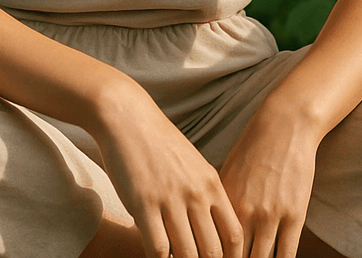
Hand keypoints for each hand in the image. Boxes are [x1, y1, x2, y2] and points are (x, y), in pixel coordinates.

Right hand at [89, 82, 244, 257]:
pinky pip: (158, 249)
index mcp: (211, 183)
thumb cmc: (159, 143)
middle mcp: (195, 193)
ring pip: (187, 255)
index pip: (233, 235)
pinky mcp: (144, 204)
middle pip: (213, 251)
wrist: (128, 118)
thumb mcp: (192, 164)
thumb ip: (204, 195)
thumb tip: (211, 228)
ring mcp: (170, 199)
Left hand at [218, 107, 320, 257]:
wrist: (285, 124)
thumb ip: (221, 202)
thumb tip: (209, 226)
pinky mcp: (294, 215)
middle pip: (236, 257)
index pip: (214, 244)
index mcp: (225, 199)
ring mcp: (271, 214)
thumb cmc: (254, 146)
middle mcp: (245, 210)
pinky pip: (286, 255)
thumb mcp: (229, 171)